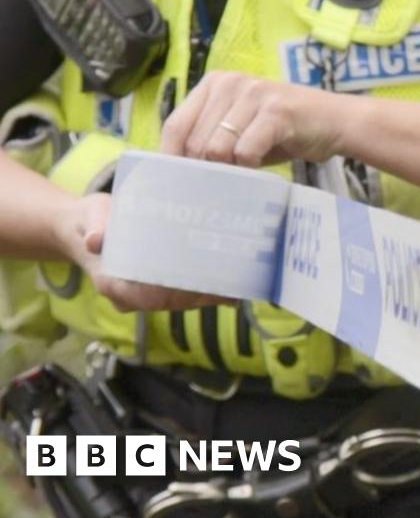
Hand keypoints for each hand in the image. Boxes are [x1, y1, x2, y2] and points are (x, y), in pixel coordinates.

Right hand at [54, 194, 230, 311]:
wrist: (83, 228)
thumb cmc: (89, 221)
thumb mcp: (90, 217)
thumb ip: (94, 226)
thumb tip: (95, 240)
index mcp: (112, 283)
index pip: (149, 297)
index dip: (178, 293)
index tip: (204, 285)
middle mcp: (129, 296)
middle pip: (171, 300)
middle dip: (203, 293)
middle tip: (233, 281)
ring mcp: (142, 295)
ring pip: (179, 300)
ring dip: (208, 293)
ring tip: (238, 281)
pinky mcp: (153, 287)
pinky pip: (181, 294)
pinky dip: (205, 290)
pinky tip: (231, 285)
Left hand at [160, 71, 342, 167]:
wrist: (333, 121)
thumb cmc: (282, 129)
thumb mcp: (239, 129)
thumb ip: (209, 139)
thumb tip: (177, 170)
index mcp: (214, 84)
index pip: (175, 125)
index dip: (172, 157)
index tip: (178, 181)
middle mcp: (230, 83)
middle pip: (195, 142)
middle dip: (207, 167)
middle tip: (227, 175)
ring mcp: (253, 95)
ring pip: (217, 149)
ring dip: (231, 167)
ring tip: (249, 165)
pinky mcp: (275, 111)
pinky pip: (245, 151)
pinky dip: (250, 165)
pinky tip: (263, 160)